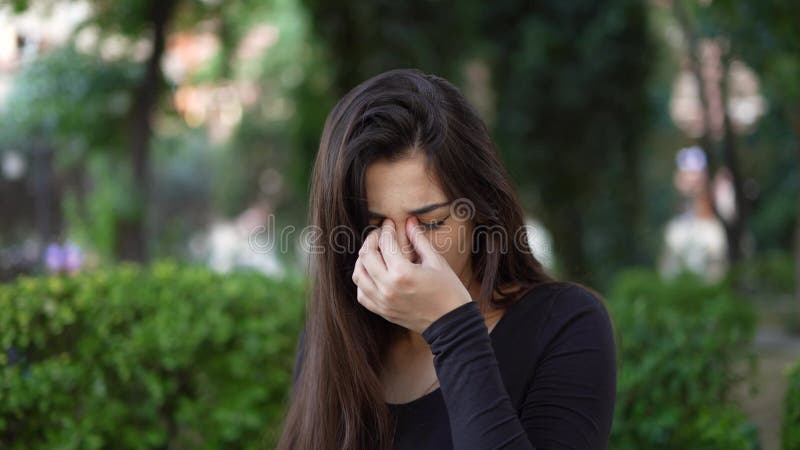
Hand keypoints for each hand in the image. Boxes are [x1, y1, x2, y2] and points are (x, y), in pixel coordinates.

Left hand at [351, 217, 472, 333]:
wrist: (451, 323)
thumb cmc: (448, 291)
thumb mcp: (436, 262)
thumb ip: (419, 241)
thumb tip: (409, 222)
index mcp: (402, 273)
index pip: (385, 244)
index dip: (386, 229)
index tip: (389, 223)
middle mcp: (387, 287)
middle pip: (366, 256)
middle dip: (371, 240)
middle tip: (379, 234)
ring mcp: (382, 301)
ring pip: (358, 274)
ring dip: (363, 259)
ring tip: (373, 252)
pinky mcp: (382, 311)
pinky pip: (362, 294)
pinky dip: (362, 281)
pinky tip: (371, 273)